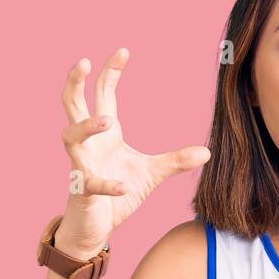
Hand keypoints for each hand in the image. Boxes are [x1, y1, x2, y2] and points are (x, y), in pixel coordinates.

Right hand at [56, 47, 210, 257]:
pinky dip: (107, 184)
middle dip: (74, 83)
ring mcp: (82, 165)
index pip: (103, 94)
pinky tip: (123, 187)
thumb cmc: (117, 193)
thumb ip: (176, 161)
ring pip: (71, 137)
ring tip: (107, 121)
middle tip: (82, 61)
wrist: (96, 227)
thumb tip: (207, 152)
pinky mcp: (82, 190)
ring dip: (86, 126)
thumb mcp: (151, 174)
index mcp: (105, 134)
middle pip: (72, 105)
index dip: (109, 72)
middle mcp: (89, 144)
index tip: (123, 51)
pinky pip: (91, 183)